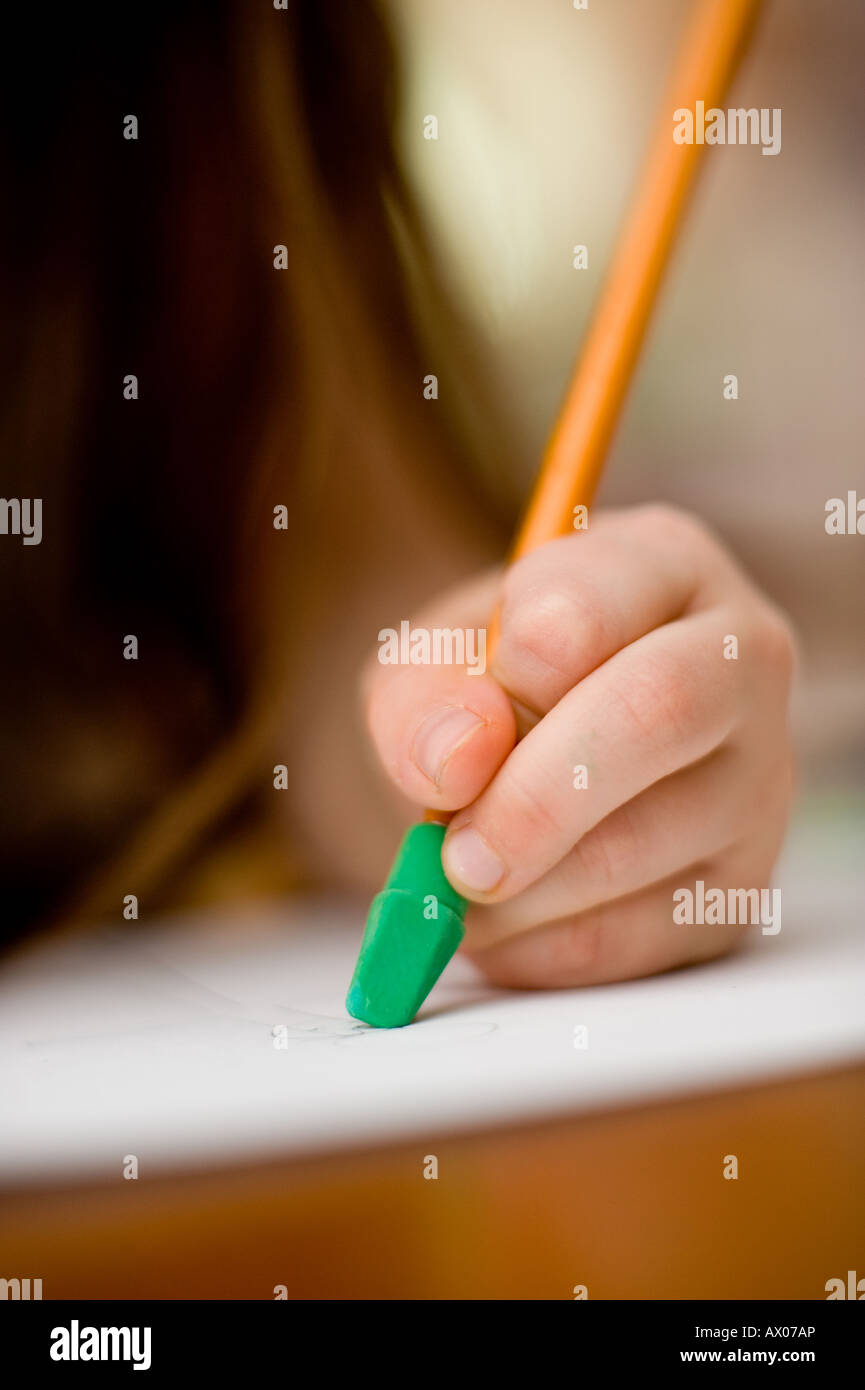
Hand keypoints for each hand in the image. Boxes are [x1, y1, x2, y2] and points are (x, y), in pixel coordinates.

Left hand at [365, 506, 795, 986]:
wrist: (523, 762)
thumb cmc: (486, 690)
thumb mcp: (428, 664)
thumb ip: (422, 694)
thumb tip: (458, 759)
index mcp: (665, 567)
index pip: (598, 602)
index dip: (514, 670)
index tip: (463, 725)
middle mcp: (740, 661)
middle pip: (657, 711)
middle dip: (533, 798)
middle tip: (454, 855)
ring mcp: (758, 780)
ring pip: (642, 843)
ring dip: (521, 887)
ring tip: (460, 883)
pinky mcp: (737, 888)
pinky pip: (635, 938)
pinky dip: (541, 946)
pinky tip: (503, 922)